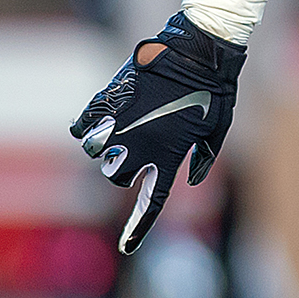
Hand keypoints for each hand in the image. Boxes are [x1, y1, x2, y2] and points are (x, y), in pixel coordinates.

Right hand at [70, 12, 243, 253]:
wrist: (198, 50)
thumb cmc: (215, 89)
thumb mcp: (217, 129)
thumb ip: (203, 159)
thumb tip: (191, 181)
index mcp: (169, 155)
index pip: (152, 202)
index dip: (140, 227)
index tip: (128, 247)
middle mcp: (141, 145)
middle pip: (115, 176)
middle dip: (121, 168)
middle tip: (136, 148)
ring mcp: (121, 123)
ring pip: (95, 154)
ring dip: (102, 148)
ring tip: (118, 130)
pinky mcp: (107, 101)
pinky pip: (81, 126)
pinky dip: (85, 125)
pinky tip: (95, 118)